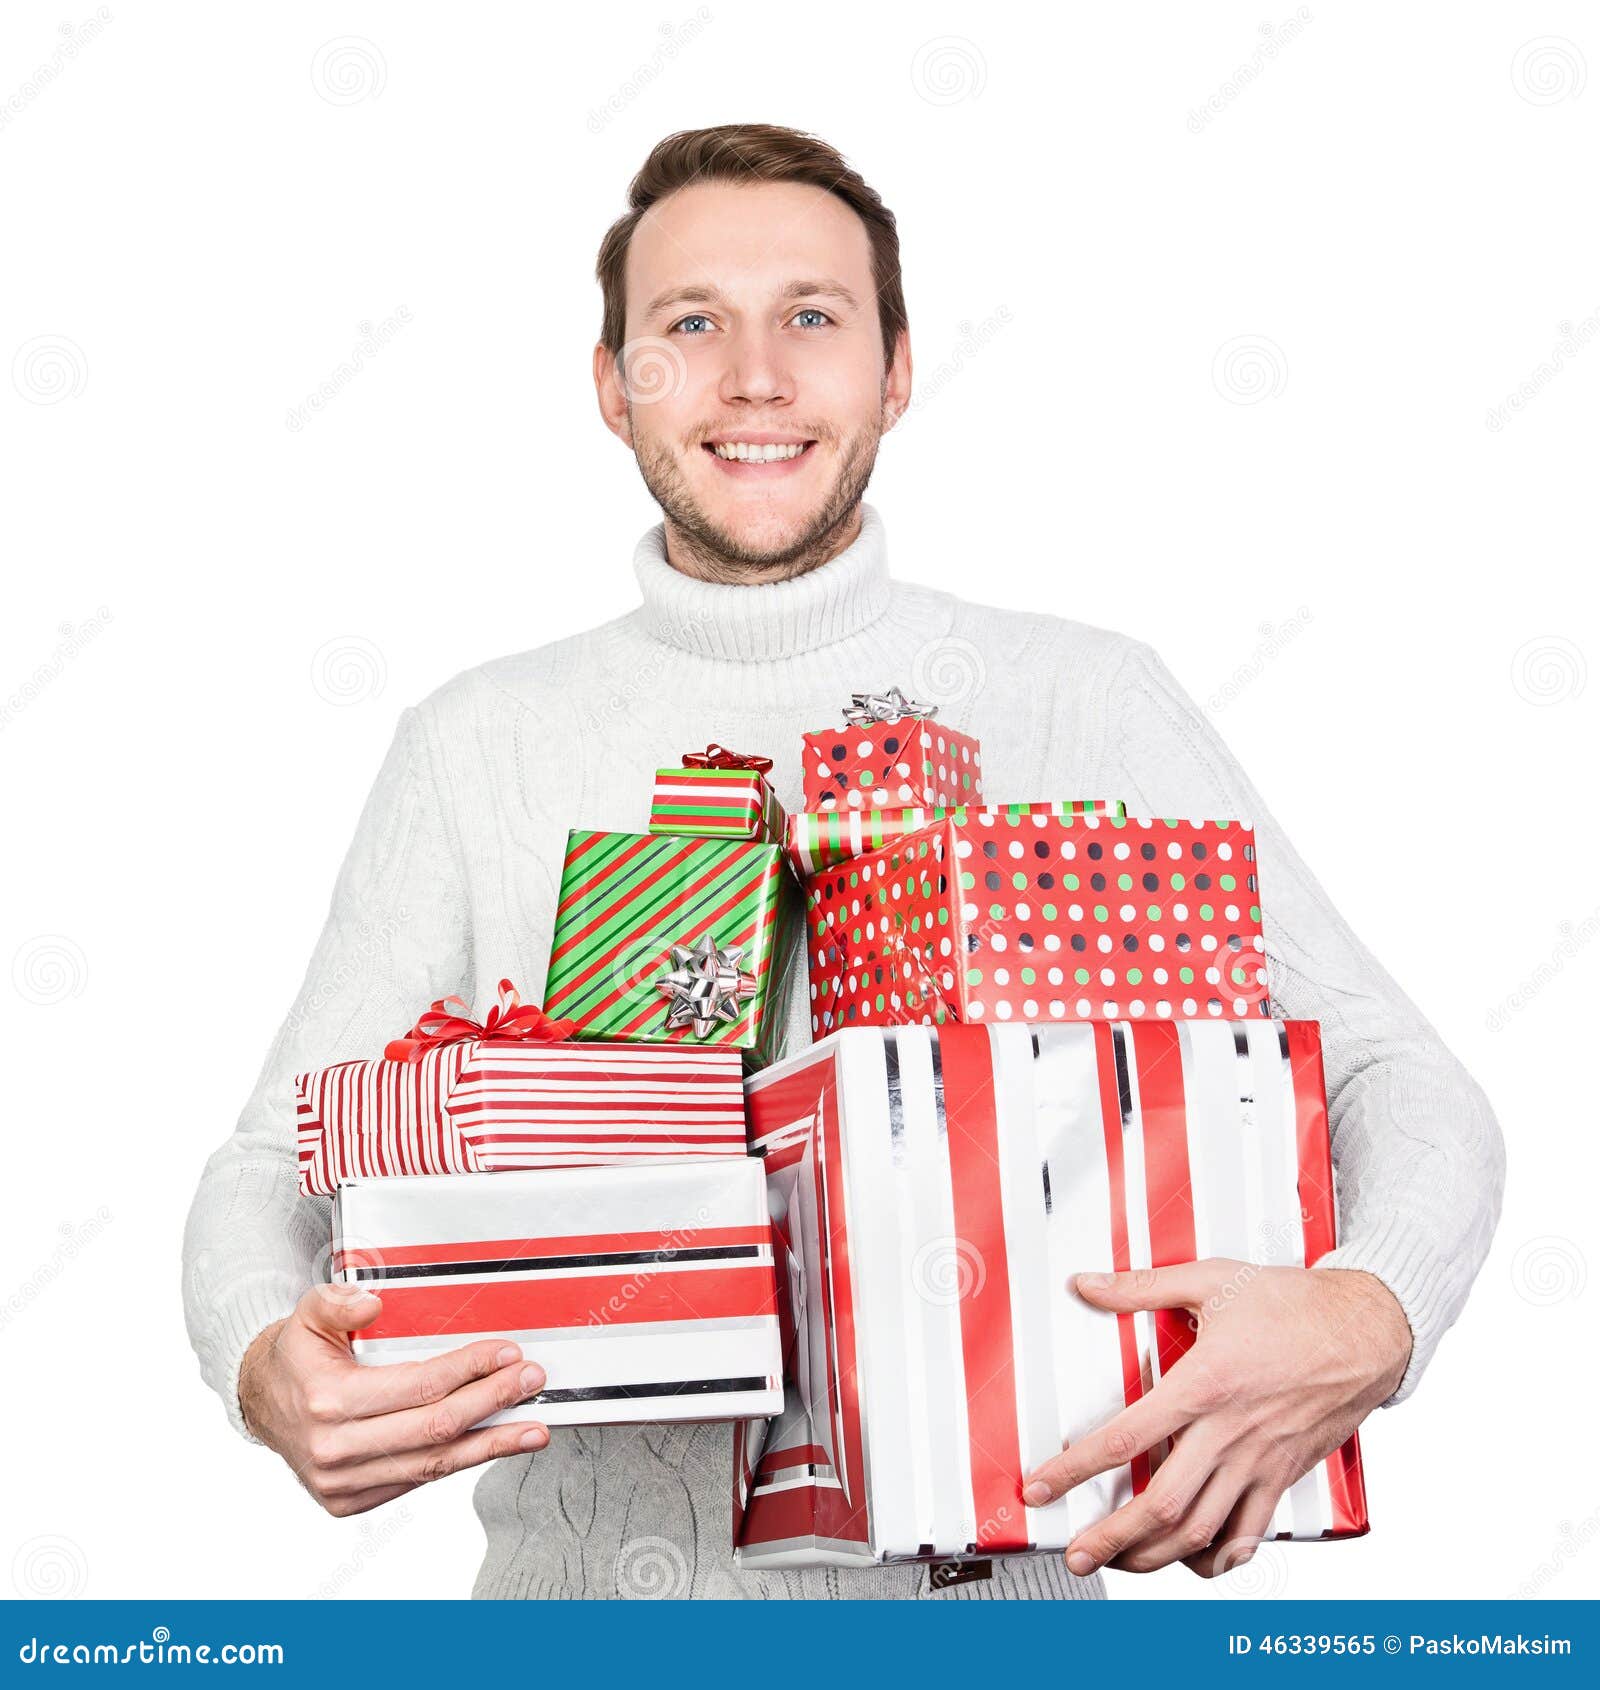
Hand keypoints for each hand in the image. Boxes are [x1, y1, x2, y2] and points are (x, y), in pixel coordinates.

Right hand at [238, 1283, 549, 1516]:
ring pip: (434, 1465)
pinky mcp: (352, 1501)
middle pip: (435, 1429)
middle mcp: (336, 1450)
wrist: (262, 1402)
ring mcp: (343, 1483)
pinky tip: (490, 1443)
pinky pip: (418, 1479)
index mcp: (329, 1401)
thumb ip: (339, 1301)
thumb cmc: (297, 1356)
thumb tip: (374, 1303)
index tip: (506, 1353)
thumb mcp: (309, 1313)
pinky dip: (459, 1461)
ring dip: (491, 1444)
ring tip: (532, 1429)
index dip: (468, 1369)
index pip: (419, 1387)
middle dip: (492, 1402)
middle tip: (530, 1380)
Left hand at [1022, 1261, 1410, 1578]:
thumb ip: (1141, 1286)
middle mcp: (1230, 1433)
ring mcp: (1260, 1461)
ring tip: (1120, 1562)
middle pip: (1162, 1504)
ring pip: (1203, 1530)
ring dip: (1156, 1556)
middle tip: (1075, 1552)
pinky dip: (1220, 1557)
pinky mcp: (1284, 1475)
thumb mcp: (1212, 1280)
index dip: (1078, 1467)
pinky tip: (1195, 1562)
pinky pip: (1251, 1532)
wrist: (1368, 1329)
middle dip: (1112, 1536)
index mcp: (1205, 1384)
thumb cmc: (1293, 1303)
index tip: (1045, 1484)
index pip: (1128, 1438)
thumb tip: (1087, 1284)